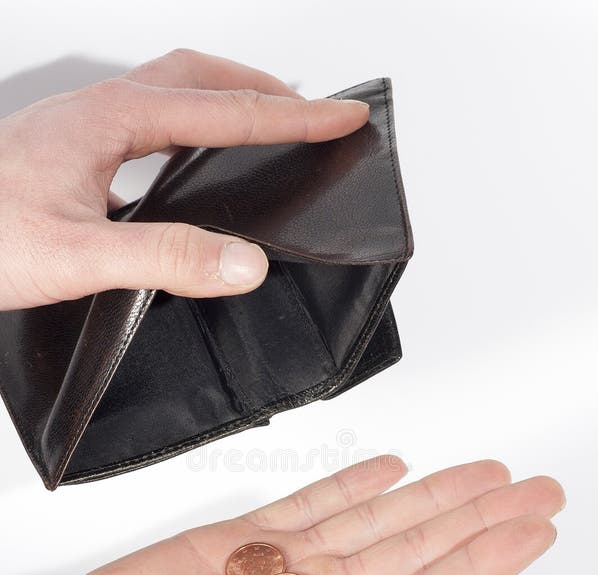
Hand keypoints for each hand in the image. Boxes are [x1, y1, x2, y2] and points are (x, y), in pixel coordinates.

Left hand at [0, 48, 368, 310]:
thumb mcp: (79, 256)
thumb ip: (167, 256)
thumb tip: (246, 261)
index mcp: (109, 122)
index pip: (223, 111)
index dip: (291, 115)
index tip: (341, 116)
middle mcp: (96, 114)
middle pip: (198, 77)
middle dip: (262, 89)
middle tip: (310, 108)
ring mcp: (80, 130)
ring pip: (168, 94)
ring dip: (223, 100)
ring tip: (262, 121)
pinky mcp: (68, 155)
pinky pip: (143, 123)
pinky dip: (185, 129)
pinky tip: (185, 164)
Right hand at [0, 456, 563, 574]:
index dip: (486, 563)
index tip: (531, 533)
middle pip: (414, 552)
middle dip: (477, 518)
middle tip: (530, 490)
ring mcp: (272, 573)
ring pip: (371, 521)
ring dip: (428, 497)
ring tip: (479, 475)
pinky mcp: (232, 543)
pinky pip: (305, 504)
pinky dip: (350, 485)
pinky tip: (389, 473)